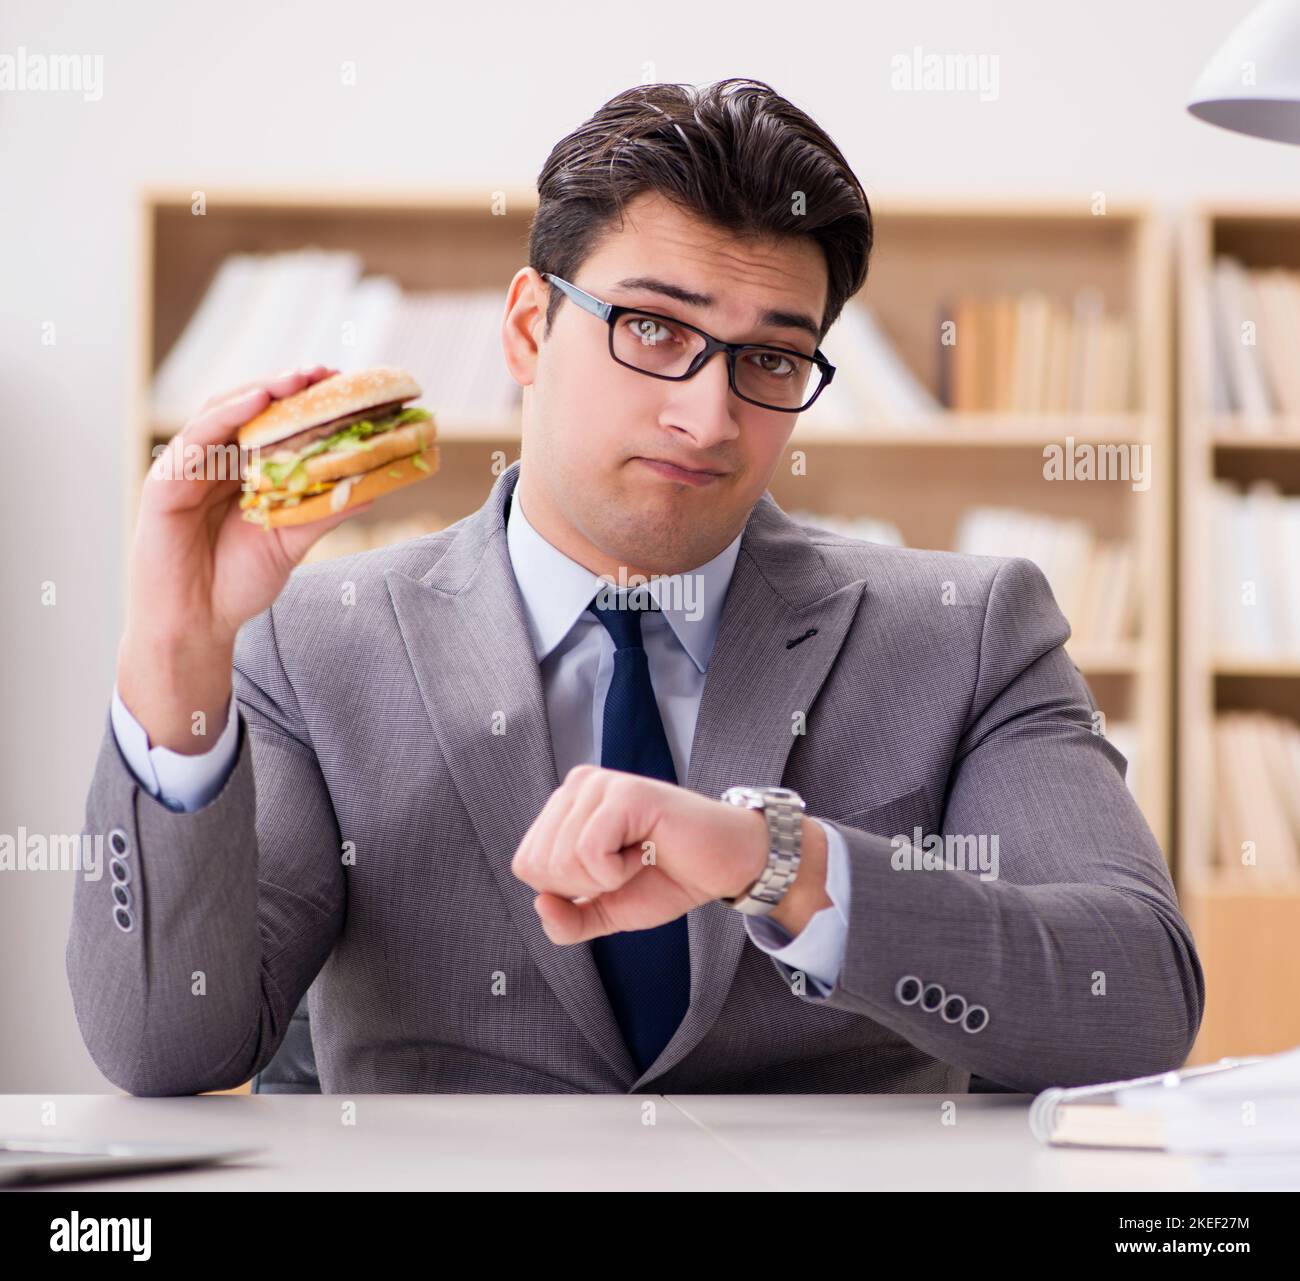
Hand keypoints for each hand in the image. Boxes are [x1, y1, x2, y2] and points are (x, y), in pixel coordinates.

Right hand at [118, 366, 374, 750]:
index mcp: (240, 472)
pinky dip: (224, 418)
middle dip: (286, 388)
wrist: (196, 625)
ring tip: (296, 380)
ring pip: (221, 415)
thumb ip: (324, 511)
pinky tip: (254, 404)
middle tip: (325, 372)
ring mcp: (186, 470)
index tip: (341, 385)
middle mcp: (212, 463)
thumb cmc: (236, 584)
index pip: (272, 424)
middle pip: (248, 410)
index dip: (303, 402)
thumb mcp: (291, 541)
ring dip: (258, 392)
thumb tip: (374, 486)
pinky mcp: (163, 484)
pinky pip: (193, 442)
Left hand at [510, 765, 828, 943]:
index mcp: (565, 806)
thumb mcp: (606, 910)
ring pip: (562, 859)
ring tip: (639, 856)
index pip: (526, 864)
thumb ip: (566, 921)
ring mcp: (601, 785)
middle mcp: (578, 785)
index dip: (567, 891)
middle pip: (539, 864)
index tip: (610, 874)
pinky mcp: (625, 793)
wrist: (725, 866)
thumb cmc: (668, 877)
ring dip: (607, 878)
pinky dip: (619, 872)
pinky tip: (646, 851)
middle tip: (627, 867)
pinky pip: (590, 852)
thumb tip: (540, 904)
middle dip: (585, 886)